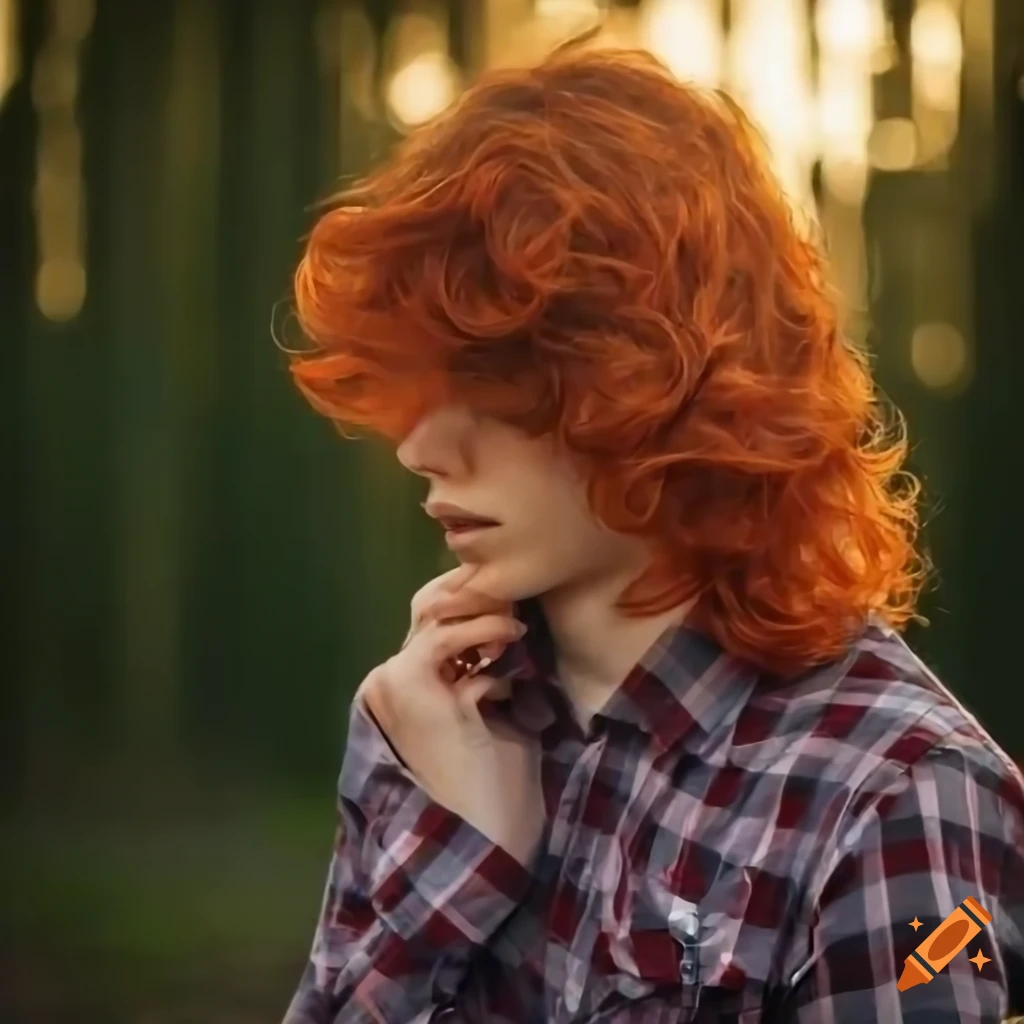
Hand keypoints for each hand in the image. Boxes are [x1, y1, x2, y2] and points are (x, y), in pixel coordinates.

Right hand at [357, 566, 544, 866]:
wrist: (480, 835)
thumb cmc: (492, 788)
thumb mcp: (486, 717)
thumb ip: (481, 673)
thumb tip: (504, 635)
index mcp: (407, 689)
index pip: (434, 623)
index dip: (472, 602)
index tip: (513, 596)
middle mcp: (391, 680)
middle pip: (428, 608)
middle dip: (474, 592)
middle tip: (516, 591)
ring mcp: (395, 682)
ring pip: (434, 613)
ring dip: (481, 606)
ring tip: (517, 616)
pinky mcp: (410, 686)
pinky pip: (444, 637)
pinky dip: (481, 629)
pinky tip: (510, 637)